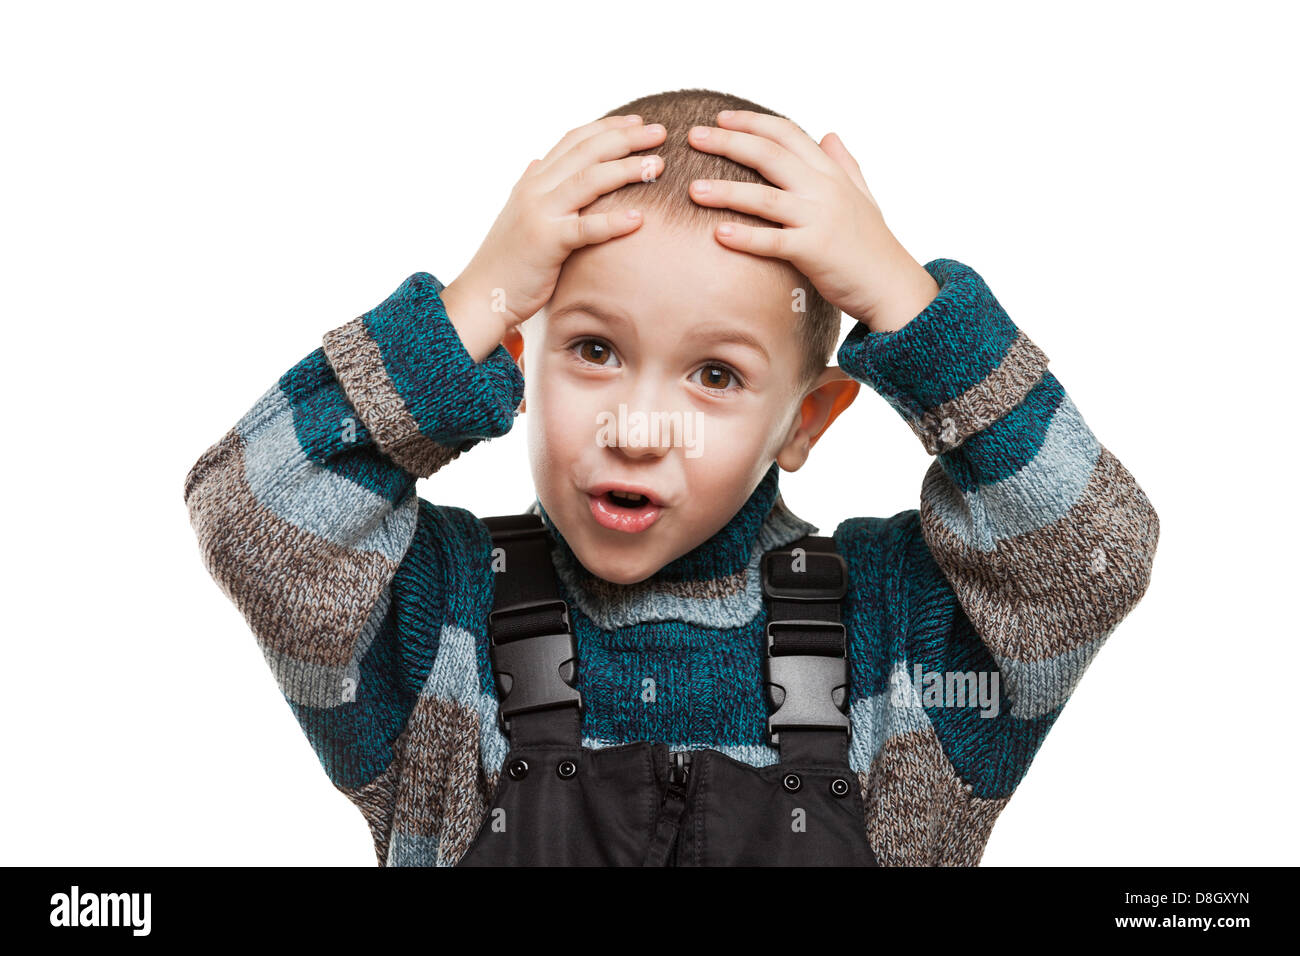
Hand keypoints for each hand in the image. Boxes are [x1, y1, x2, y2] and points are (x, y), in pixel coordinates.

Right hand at [441, 115, 666, 361]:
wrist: (481, 293)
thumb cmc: (507, 259)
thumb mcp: (518, 214)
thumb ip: (532, 186)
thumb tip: (537, 161)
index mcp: (534, 180)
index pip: (574, 140)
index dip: (608, 127)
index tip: (637, 121)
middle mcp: (536, 189)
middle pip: (587, 152)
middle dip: (626, 138)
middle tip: (660, 132)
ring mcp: (540, 214)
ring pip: (589, 180)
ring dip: (626, 169)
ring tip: (657, 166)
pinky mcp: (546, 243)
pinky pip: (585, 228)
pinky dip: (613, 222)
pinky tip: (639, 219)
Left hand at [684, 110, 938, 332]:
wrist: (892, 286)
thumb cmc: (872, 245)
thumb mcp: (862, 196)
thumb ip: (844, 163)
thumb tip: (829, 134)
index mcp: (830, 173)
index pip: (787, 134)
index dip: (752, 122)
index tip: (721, 119)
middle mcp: (824, 189)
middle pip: (769, 155)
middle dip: (729, 142)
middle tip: (693, 136)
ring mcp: (820, 219)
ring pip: (765, 197)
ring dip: (726, 191)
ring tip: (693, 190)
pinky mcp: (815, 251)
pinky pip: (774, 242)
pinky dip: (746, 238)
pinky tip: (719, 235)